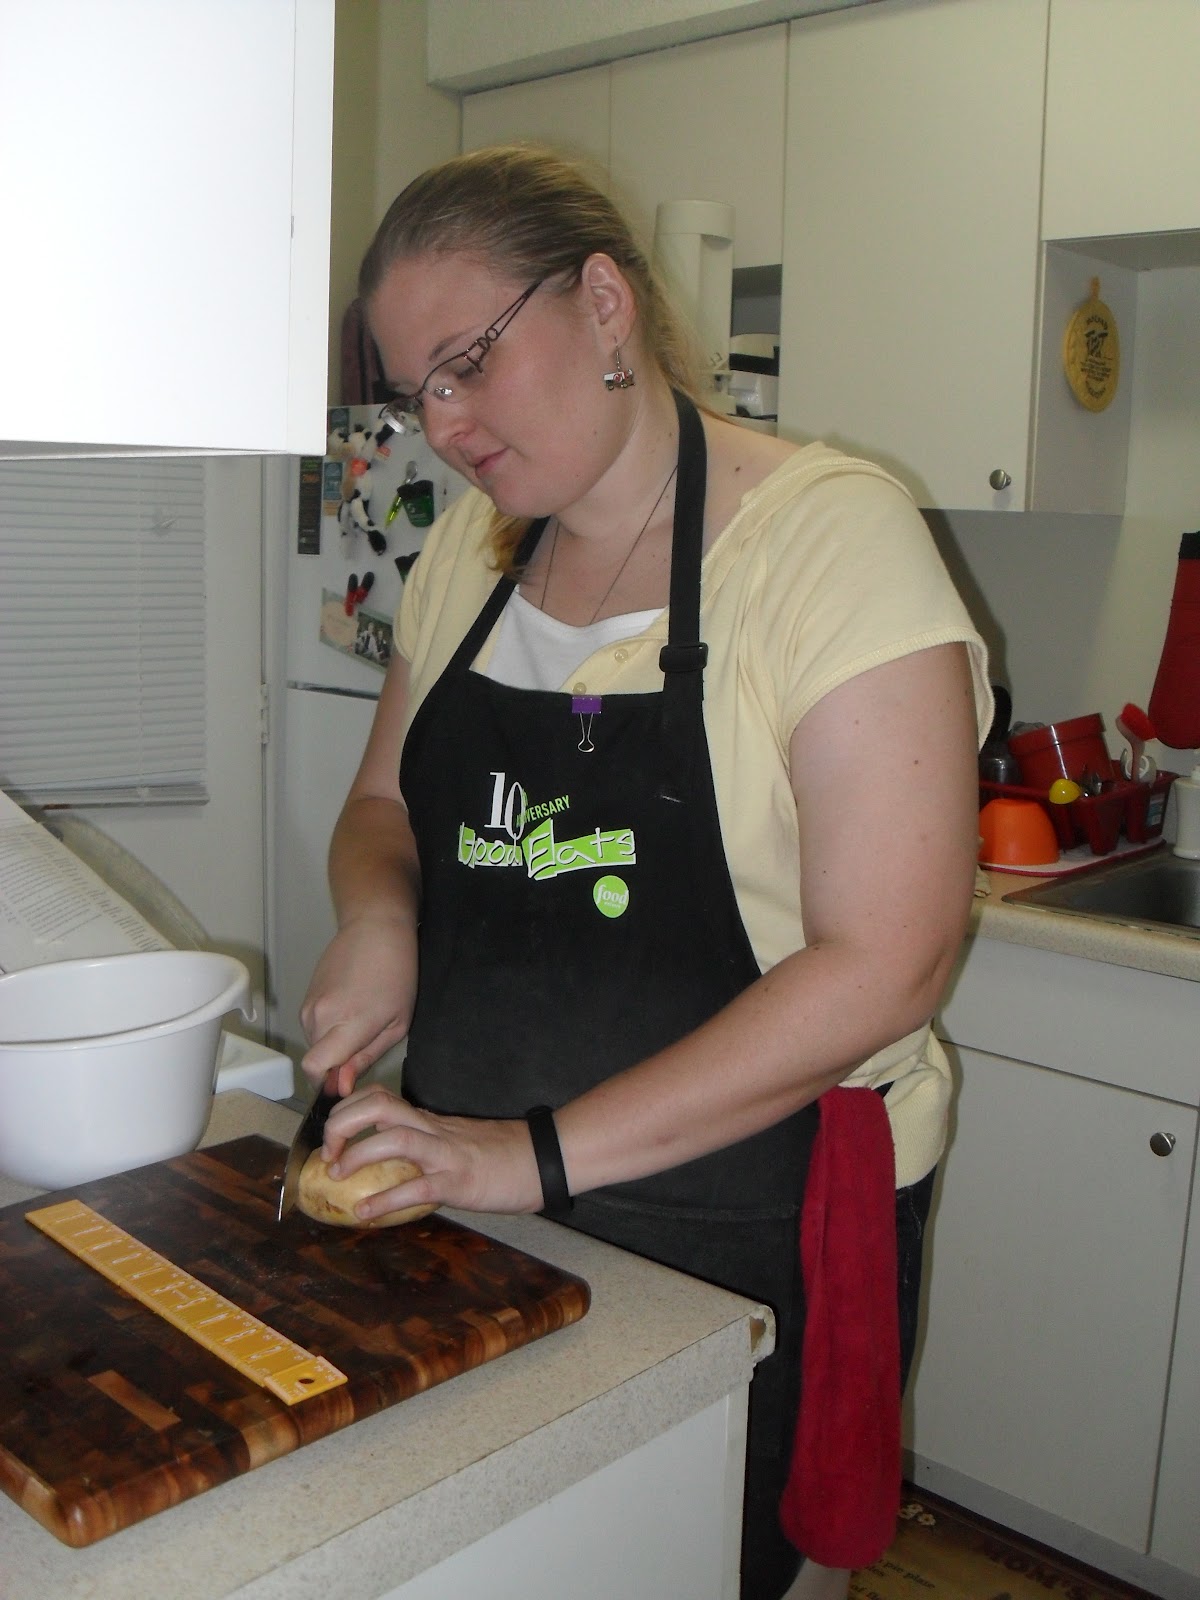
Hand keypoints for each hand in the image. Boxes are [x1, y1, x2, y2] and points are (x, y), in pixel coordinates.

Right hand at [299, 913, 417, 1096]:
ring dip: (334, 1042)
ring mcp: (308, 1005)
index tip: (346, 1078)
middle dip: (337, 1062)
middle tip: (367, 1039)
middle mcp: (319, 1017)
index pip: (314, 1068)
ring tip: (362, 1017)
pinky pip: (313, 1026)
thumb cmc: (396, 973)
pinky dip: (329, 1027)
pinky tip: (352, 1006)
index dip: (327, 1081)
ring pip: (315, 1043)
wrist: (375, 928)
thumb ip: (365, 1057)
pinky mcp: (305, 997)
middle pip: (316, 1060)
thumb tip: (341, 1084)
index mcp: (346, 1024)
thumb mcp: (396, 1024)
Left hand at [319, 1084, 543, 1220]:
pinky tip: (365, 1214)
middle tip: (328, 1153)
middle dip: (342, 1124)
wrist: (543, 1159)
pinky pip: (417, 1187)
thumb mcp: (456, 1139)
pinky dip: (385, 1200)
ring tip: (337, 1177)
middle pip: (378, 1106)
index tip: (331, 1135)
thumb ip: (426, 1141)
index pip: (379, 1099)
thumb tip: (393, 1153)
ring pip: (393, 1138)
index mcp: (429, 1121)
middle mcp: (432, 1130)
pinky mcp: (458, 1181)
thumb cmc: (502, 1153)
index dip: (346, 1110)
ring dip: (357, 1155)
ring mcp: (445, 1154)